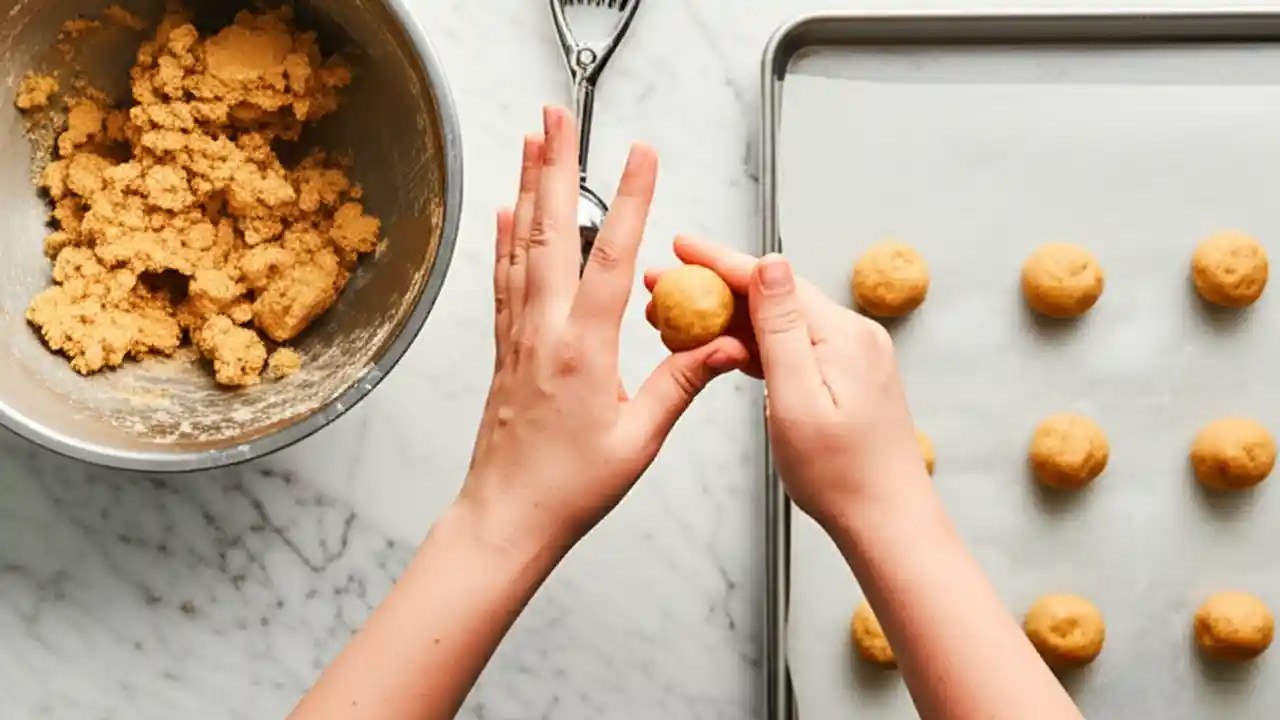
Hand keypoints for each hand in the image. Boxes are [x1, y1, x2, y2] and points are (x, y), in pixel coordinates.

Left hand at [463, 108, 749, 547]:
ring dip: (527, 186)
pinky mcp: (504, 346)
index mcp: (582, 350)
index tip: (643, 154)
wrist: (506, 516)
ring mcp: (518, 334)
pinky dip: (504, 238)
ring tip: (530, 139)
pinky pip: (502, 279)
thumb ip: (682, 383)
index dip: (630, 201)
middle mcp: (543, 330)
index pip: (611, 258)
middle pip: (551, 231)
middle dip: (556, 165)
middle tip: (556, 115)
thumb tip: (728, 343)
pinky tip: (506, 210)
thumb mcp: (639, 439)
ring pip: (521, 245)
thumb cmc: (570, 486)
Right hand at [644, 237, 927, 528]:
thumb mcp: (796, 399)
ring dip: (730, 315)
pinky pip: (794, 344)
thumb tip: (770, 262)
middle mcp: (853, 334)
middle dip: (715, 286)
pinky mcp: (848, 375)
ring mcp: (852, 354)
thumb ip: (781, 328)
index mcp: (841, 334)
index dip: (719, 260)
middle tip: (662, 285)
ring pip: (781, 320)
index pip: (770, 280)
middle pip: (774, 294)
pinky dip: (755, 342)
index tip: (679, 245)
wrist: (887, 521)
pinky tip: (723, 346)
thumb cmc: (841, 475)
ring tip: (678, 317)